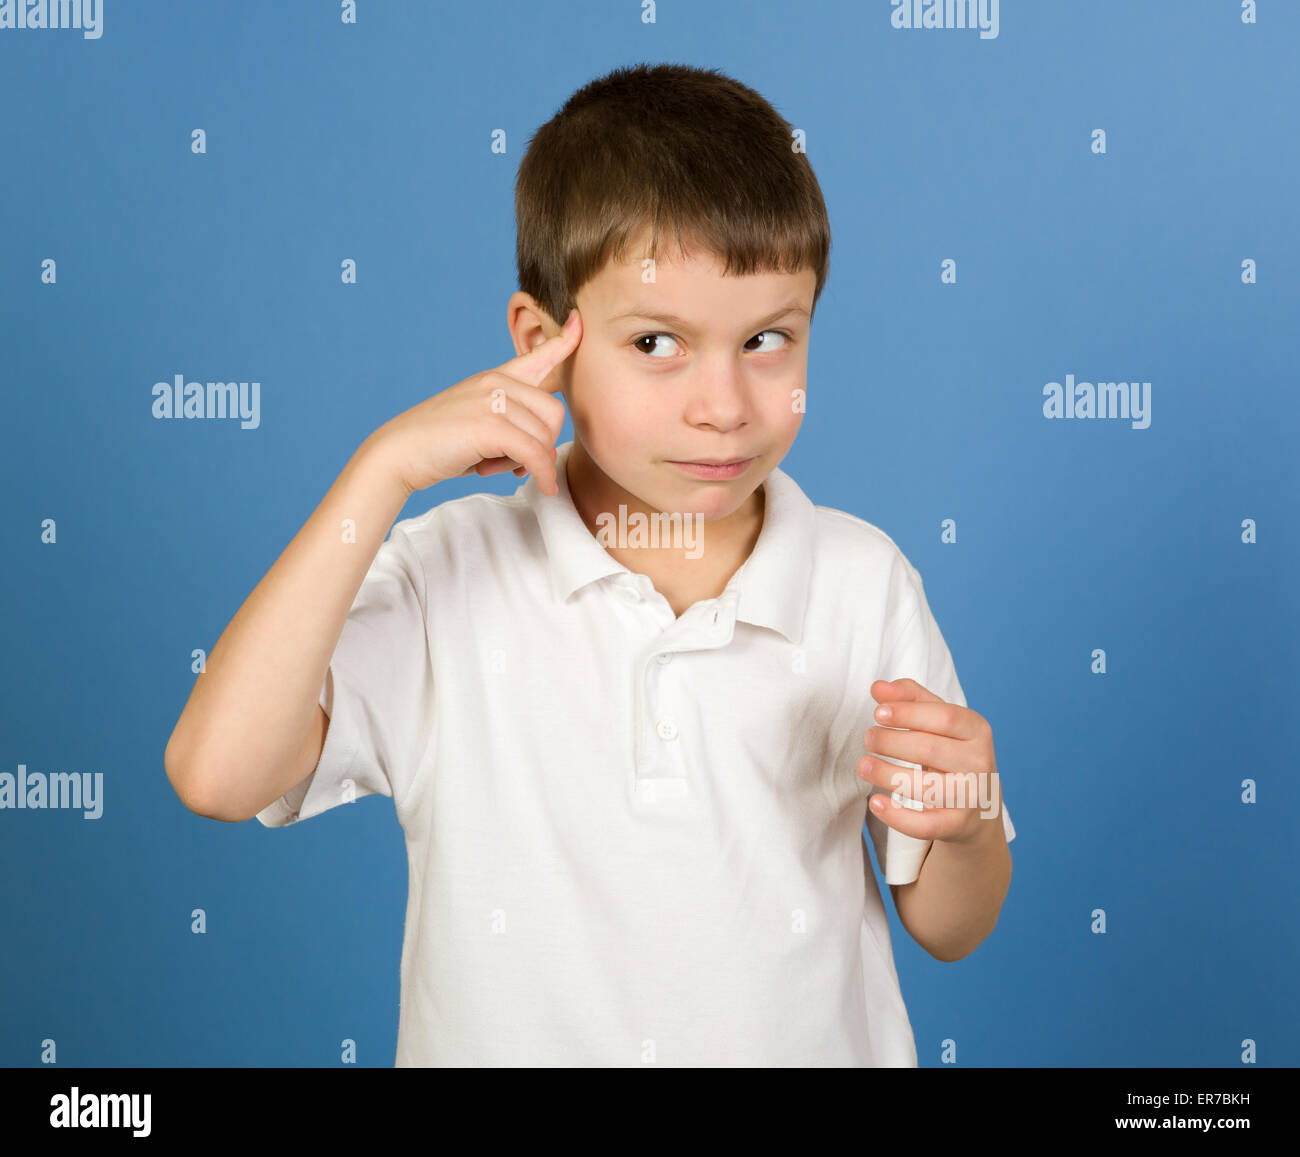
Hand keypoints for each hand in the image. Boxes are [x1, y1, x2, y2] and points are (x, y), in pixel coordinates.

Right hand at [363, 308, 581, 496]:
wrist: (397, 453)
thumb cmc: (438, 444)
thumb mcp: (478, 422)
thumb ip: (512, 424)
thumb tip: (545, 453)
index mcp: (494, 377)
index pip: (537, 354)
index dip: (563, 340)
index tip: (578, 322)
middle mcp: (495, 382)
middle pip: (554, 412)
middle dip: (542, 443)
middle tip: (511, 460)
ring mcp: (492, 400)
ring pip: (544, 436)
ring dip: (530, 462)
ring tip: (496, 466)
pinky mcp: (489, 425)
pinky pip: (534, 454)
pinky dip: (542, 474)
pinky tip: (542, 486)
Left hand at [857, 678, 1004, 846]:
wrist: (977, 806)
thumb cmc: (950, 752)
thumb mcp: (937, 721)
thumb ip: (910, 698)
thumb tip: (878, 687)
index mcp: (977, 730)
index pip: (944, 717)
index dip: (908, 713)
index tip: (878, 713)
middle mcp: (981, 762)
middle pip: (929, 749)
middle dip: (890, 742)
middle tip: (868, 738)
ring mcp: (973, 796)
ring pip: (925, 787)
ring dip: (886, 775)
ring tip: (863, 766)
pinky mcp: (959, 825)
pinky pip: (926, 825)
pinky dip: (897, 816)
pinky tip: (874, 802)